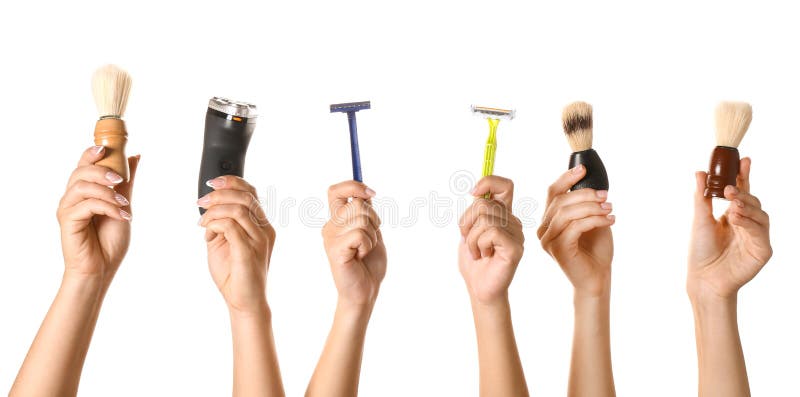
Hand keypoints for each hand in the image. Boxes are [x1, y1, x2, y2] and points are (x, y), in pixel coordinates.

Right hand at [57, 146, 139, 284]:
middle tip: (120, 178)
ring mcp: (67, 209)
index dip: (91, 153)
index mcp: (83, 191)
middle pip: (80, 171)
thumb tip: (134, 156)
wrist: (102, 267)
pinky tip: (122, 216)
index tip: (106, 148)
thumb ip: (125, 182)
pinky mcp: (67, 221)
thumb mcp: (123, 204)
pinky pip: (87, 205)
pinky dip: (107, 207)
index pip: (82, 164)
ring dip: (107, 192)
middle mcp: (71, 197)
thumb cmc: (109, 239)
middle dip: (101, 171)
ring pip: (82, 186)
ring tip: (124, 204)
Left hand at [199, 176, 274, 313]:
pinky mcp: (249, 252)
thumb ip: (221, 224)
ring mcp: (259, 241)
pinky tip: (207, 231)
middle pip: (246, 196)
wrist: (243, 302)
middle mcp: (265, 230)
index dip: (232, 181)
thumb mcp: (224, 243)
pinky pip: (232, 227)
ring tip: (202, 222)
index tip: (211, 183)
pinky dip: (215, 223)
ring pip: (238, 209)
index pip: (251, 193)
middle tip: (201, 202)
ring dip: (214, 210)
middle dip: (219, 194)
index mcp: (261, 226)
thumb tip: (208, 210)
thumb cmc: (234, 275)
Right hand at [322, 181, 385, 307]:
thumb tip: (367, 192)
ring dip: (372, 236)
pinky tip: (360, 256)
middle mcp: (330, 226)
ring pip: (362, 219)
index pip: (335, 191)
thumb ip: (367, 214)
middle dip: (374, 220)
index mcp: (337, 220)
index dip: (352, 186)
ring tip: (364, 251)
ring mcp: (330, 237)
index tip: (371, 193)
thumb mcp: (372, 232)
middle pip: (357, 204)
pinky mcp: (335, 249)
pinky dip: (368, 245)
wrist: (366, 291)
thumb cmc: (369, 265)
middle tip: (370, 239)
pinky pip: (360, 234)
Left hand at [458, 176, 524, 304]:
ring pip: (485, 219)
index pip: (505, 186)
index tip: (473, 192)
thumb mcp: (469, 230)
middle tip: (469, 241)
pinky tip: (484, 256)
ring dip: (471, 238)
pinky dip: (479, 244)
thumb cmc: (474, 261)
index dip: (489, 182)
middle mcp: (513, 222)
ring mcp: (517, 235)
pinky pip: (491, 233)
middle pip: (484, 204)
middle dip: (467, 222)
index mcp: (503, 215)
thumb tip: (476, 191)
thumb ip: (475, 211)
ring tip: (477, 251)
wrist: (479, 288)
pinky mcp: (515, 248)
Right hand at [537, 165, 614, 296]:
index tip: (584, 169)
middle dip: (585, 194)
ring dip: (591, 207)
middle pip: (560, 200)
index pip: (552, 192)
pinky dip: (594, 220)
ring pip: (566, 212)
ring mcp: (548, 240)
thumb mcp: (591, 219)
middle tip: (606, 197)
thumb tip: (591, 183)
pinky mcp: (558, 249)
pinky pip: (574, 226)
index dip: (566, 178)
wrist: (598, 277)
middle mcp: (544, 228)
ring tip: (610, 210)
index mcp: (549, 219)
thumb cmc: (595, 250)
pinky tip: (609, 220)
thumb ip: (585, 204)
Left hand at [688, 157, 771, 301]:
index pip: (742, 192)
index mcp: (733, 215)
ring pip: (760, 215)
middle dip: (743, 193)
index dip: (744, 176)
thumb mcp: (700, 219)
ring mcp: (756, 237)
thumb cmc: (701, 251)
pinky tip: (736, 219)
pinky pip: (761, 232)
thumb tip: (700, 172)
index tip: (744, 160)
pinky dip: (749, 223)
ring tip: (732, 206)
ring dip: (747, 207)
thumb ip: (702, 197)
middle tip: (729, 189)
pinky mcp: (762, 251)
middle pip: (753, 201)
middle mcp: (747, 224)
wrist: (703, 278)